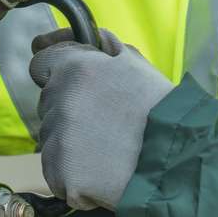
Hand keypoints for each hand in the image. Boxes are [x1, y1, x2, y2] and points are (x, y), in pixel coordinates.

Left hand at [28, 28, 173, 209]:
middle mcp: (59, 101)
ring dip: (72, 146)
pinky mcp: (60, 174)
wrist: (177, 160)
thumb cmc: (161, 110)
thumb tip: (77, 39)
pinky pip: (58, 175)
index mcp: (75, 69)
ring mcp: (57, 139)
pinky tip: (103, 173)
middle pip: (49, 106)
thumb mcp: (135, 63)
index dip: (55, 73)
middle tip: (105, 125)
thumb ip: (102, 47)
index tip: (69, 85)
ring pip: (53, 142)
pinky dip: (75, 177)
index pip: (40, 65)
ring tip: (109, 151)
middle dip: (70, 112)